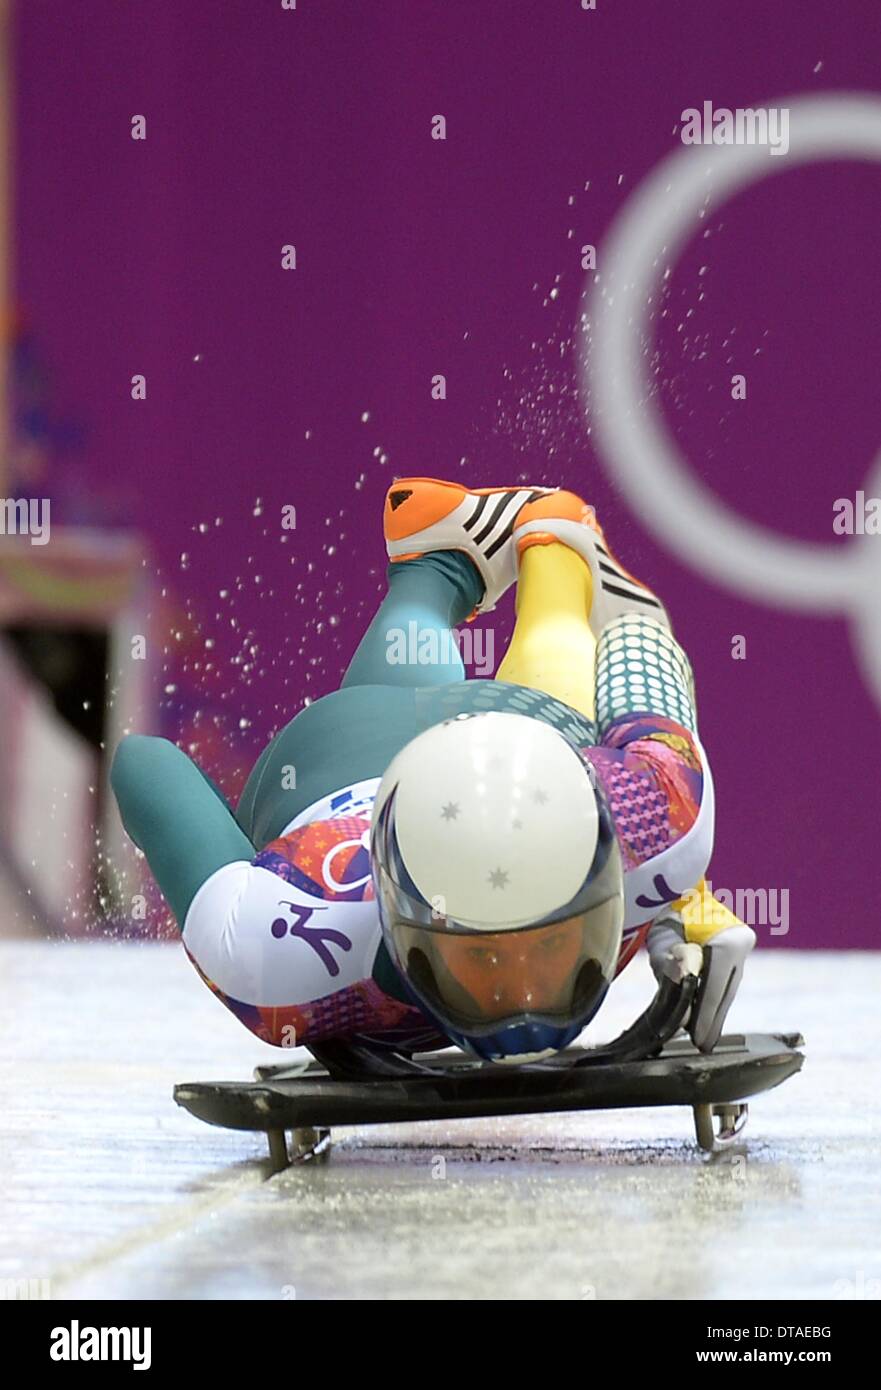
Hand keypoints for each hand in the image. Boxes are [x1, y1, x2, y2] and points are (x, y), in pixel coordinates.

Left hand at [647, 915, 755, 1052]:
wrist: (676, 889)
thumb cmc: (664, 915)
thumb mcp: (662, 942)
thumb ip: (670, 968)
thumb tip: (682, 997)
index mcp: (727, 942)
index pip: (716, 988)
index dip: (707, 1017)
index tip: (699, 1040)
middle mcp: (741, 944)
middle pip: (725, 991)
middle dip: (713, 1021)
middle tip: (703, 1047)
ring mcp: (742, 946)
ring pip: (728, 987)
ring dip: (715, 1012)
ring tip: (706, 1038)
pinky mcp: (738, 948)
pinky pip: (727, 980)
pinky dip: (716, 998)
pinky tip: (708, 1017)